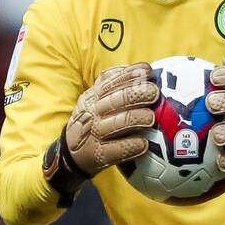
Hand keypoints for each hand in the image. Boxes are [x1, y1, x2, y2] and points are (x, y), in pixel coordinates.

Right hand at [43, 64, 157, 191]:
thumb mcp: (95, 98)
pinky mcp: (98, 155)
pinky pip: (116, 150)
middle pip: (116, 100)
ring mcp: (95, 134)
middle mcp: (93, 113)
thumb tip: (141, 69)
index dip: (130, 75)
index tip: (148, 71)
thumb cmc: (93, 121)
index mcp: (94, 96)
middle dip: (136, 94)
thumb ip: (112, 84)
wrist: (71, 152)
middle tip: (154, 93)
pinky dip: (131, 146)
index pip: (112, 82)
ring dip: (135, 118)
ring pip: (116, 124)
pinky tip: (143, 144)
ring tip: (151, 118)